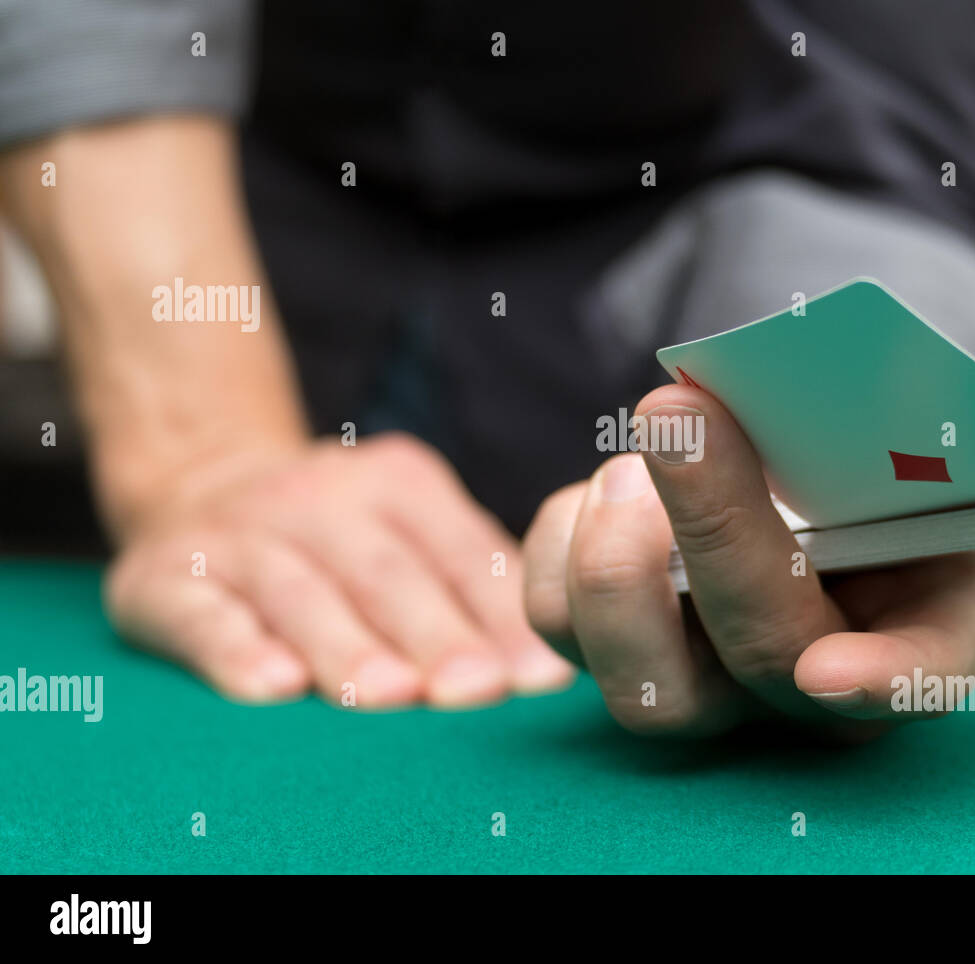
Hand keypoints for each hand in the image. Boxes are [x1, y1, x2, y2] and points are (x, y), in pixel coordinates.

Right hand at [106, 433, 574, 706]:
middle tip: (478, 690)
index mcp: (396, 482)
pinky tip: (273, 686)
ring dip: (347, 648)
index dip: (499, 615)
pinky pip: (201, 614)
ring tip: (392, 697)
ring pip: (300, 594)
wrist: (199, 482)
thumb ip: (472, 580)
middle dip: (435, 635)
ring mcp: (239, 533)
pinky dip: (236, 650)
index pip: (458, 553)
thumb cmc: (340, 535)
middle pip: (384, 574)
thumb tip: (552, 664)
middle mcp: (318, 497)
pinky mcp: (164, 576)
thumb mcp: (409, 526)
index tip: (538, 678)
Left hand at [522, 385, 974, 739]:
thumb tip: (745, 412)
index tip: (827, 668)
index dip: (885, 680)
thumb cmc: (880, 462)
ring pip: (645, 686)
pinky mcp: (621, 655)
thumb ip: (883, 441)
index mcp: (925, 619)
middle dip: (714, 527)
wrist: (820, 474)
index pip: (927, 677)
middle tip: (680, 415)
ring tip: (641, 452)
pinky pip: (558, 623)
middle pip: (765, 655)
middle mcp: (818, 685)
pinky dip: (563, 538)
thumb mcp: (916, 441)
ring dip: (621, 551)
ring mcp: (715, 687)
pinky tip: (613, 487)